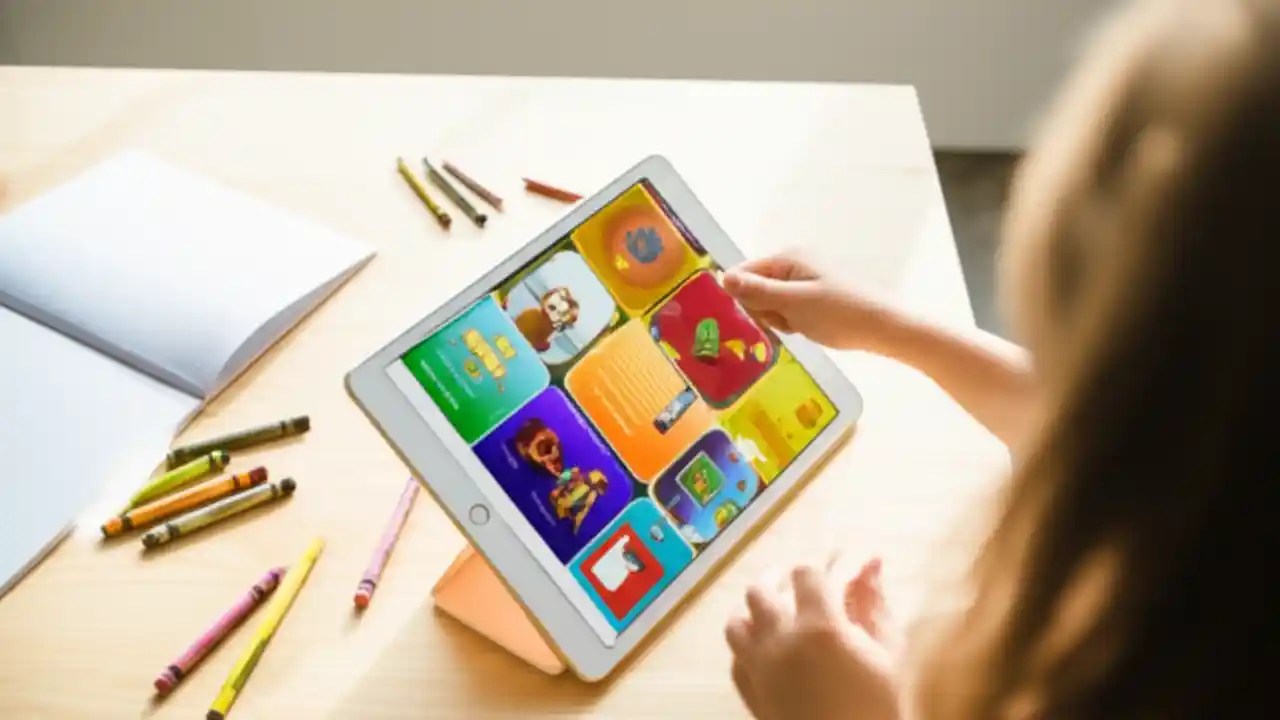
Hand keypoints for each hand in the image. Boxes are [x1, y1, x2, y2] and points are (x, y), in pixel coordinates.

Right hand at [722, 255, 904, 351]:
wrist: (883, 327)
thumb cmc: (838, 314)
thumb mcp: (792, 303)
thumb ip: (756, 291)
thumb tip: (723, 277)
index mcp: (788, 257)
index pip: (743, 273)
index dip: (744, 297)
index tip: (759, 316)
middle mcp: (794, 262)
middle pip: (756, 288)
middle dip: (765, 310)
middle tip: (787, 322)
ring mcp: (805, 278)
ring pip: (772, 302)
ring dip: (780, 319)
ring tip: (801, 326)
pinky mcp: (814, 294)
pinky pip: (788, 308)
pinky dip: (793, 321)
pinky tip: (809, 328)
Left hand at [726, 558, 900, 719]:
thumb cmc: (879, 709)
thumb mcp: (889, 654)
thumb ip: (874, 604)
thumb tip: (870, 562)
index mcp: (819, 627)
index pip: (808, 572)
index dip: (827, 564)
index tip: (845, 567)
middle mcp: (779, 641)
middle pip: (763, 588)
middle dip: (784, 579)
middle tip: (808, 584)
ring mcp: (758, 668)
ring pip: (737, 619)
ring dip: (756, 608)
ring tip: (779, 608)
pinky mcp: (748, 693)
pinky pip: (734, 656)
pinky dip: (747, 643)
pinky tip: (766, 645)